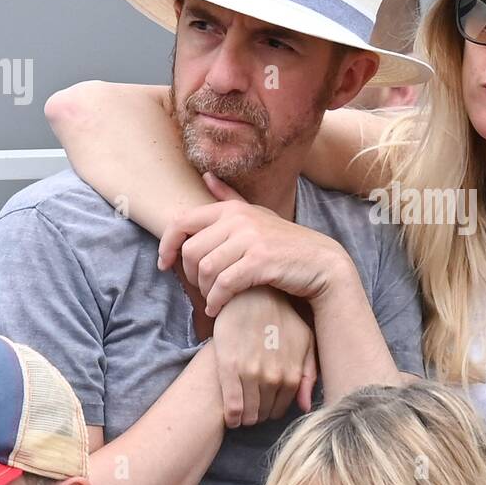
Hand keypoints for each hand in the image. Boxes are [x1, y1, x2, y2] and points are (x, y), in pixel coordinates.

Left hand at [158, 173, 354, 315]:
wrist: (321, 263)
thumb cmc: (285, 242)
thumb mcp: (257, 215)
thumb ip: (229, 197)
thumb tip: (205, 176)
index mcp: (232, 209)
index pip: (182, 222)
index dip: (167, 245)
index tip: (164, 264)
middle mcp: (239, 220)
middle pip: (192, 250)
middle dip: (190, 275)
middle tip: (200, 289)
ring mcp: (250, 239)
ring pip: (205, 269)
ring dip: (204, 290)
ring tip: (212, 299)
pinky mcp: (260, 261)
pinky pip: (224, 284)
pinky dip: (216, 300)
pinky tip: (218, 308)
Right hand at [211, 285, 317, 427]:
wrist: (253, 296)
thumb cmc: (281, 318)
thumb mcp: (305, 341)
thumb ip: (308, 374)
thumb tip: (304, 407)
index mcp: (293, 373)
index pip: (281, 409)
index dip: (271, 411)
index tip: (264, 408)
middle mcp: (274, 377)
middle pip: (264, 413)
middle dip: (258, 415)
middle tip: (251, 411)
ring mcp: (251, 373)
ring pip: (248, 413)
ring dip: (245, 419)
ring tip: (240, 415)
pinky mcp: (229, 367)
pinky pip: (232, 406)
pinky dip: (231, 416)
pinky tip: (229, 417)